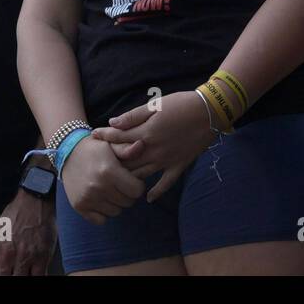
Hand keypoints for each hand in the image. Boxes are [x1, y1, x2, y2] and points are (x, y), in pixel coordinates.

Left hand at [0, 189, 56, 275]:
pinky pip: (37, 278)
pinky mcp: (41, 257)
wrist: (34, 201)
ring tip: (20, 273)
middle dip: (4, 278)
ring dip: (19, 277)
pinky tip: (32, 274)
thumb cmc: (16, 214)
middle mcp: (7, 255)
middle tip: (8, 273)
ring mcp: (24, 257)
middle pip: (1, 279)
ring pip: (19, 280)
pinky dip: (35, 278)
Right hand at [59, 136, 145, 224]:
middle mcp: (98, 187)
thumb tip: (142, 144)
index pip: (137, 191)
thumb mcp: (110, 144)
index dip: (138, 185)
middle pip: (128, 202)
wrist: (67, 153)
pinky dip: (103, 213)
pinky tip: (101, 199)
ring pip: (116, 212)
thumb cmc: (94, 148)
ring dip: (116, 203)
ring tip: (110, 190)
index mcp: (109, 171)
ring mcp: (88, 198)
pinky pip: (101, 220)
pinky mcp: (79, 206)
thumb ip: (126, 149)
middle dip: (128, 194)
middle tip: (121, 185)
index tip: (132, 180)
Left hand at [90, 91, 213, 202]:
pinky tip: (148, 198)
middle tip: (99, 160)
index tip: (93, 136)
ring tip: (115, 179)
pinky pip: (166, 183)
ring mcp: (166, 161)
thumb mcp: (155, 105)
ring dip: (127, 176)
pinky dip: (157, 192)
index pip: (119, 137)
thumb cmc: (181, 104)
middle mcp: (153, 151)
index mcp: (146, 133)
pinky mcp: (179, 165)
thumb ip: (133, 116)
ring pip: (141, 173)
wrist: (210, 112)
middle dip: (111, 158)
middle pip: (126, 159)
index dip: (105, 136)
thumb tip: (113, 123)